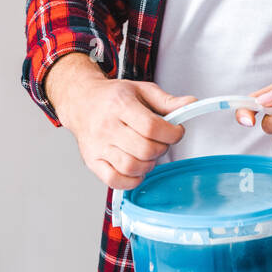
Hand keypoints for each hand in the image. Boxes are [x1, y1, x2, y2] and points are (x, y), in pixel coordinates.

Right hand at [48, 67, 197, 190]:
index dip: (172, 133)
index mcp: (120, 105)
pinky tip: (136, 168)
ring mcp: (98, 146)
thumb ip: (167, 100)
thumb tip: (190, 104)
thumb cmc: (112, 97)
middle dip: (162, 148)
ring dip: (149, 164)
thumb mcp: (141, 90)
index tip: (176, 131)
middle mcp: (107, 126)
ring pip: (131, 167)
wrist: (81, 102)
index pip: (152, 127)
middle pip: (145, 149)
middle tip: (161, 141)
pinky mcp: (92, 161)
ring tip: (148, 154)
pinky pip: (114, 181)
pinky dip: (131, 180)